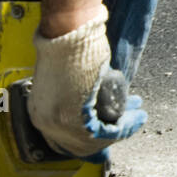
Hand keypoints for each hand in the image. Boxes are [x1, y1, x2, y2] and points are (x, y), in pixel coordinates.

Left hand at [29, 9, 145, 159]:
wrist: (69, 32)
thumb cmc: (68, 46)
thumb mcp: (66, 80)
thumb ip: (73, 98)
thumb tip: (91, 108)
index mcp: (40, 112)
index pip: (68, 141)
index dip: (94, 140)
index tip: (111, 133)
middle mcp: (46, 122)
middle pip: (83, 144)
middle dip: (110, 135)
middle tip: (129, 122)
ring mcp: (59, 123)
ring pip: (97, 139)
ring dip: (122, 128)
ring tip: (137, 115)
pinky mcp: (75, 120)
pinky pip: (106, 132)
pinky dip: (125, 126)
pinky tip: (137, 116)